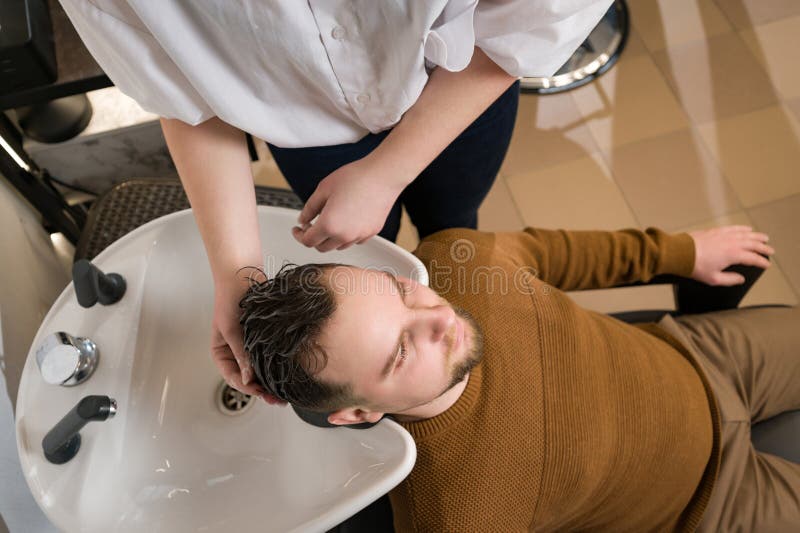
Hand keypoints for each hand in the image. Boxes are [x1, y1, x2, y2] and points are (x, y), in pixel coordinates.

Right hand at [211, 277, 285, 404]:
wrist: (243, 274)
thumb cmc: (232, 298)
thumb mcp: (232, 330)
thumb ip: (241, 355)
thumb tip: (248, 379)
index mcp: (221, 352)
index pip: (233, 378)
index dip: (247, 389)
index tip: (262, 393)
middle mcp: (234, 352)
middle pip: (247, 378)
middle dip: (261, 390)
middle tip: (278, 400)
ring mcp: (249, 346)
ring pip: (259, 370)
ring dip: (270, 381)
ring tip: (284, 393)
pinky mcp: (262, 339)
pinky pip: (268, 358)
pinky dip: (275, 367)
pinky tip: (286, 374)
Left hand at [292, 157, 409, 251]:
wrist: (382, 176)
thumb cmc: (355, 178)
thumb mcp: (323, 189)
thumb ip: (310, 208)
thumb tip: (303, 220)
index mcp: (329, 225)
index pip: (308, 241)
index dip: (299, 235)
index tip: (298, 230)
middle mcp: (344, 235)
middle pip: (322, 248)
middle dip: (314, 238)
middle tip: (311, 225)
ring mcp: (359, 236)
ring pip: (339, 245)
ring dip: (330, 238)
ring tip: (331, 220)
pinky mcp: (371, 232)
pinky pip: (355, 240)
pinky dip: (347, 235)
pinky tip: (347, 220)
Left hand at [688, 225, 773, 285]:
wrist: (680, 253)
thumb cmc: (694, 266)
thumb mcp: (713, 279)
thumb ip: (730, 279)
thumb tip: (740, 279)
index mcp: (733, 255)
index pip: (753, 258)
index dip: (762, 262)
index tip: (767, 265)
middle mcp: (731, 242)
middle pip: (753, 244)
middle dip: (763, 248)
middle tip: (770, 250)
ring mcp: (724, 235)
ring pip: (745, 234)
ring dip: (756, 236)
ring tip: (764, 238)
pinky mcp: (715, 231)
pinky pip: (733, 228)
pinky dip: (742, 228)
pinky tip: (746, 229)